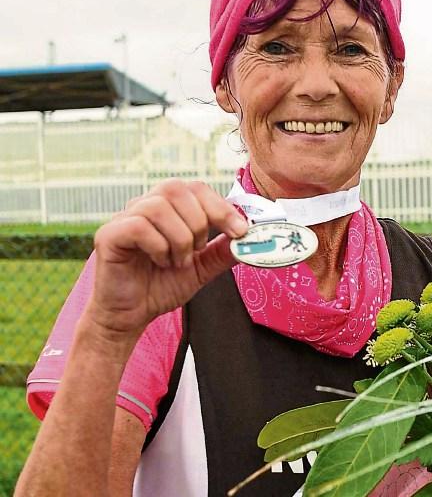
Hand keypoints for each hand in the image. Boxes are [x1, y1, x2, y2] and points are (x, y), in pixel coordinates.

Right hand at [89, 179, 247, 338]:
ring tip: (179, 261)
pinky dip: (158, 246)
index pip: (197, 188)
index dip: (221, 206)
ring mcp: (124, 218)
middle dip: (200, 221)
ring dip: (180, 238)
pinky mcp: (108, 235)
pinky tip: (160, 262)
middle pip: (178, 189)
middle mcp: (145, 206)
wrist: (130, 315)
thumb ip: (223, 251)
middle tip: (199, 249)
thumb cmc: (160, 286)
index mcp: (169, 208)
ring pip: (160, 207)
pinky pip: (139, 226)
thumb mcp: (202, 268)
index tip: (240, 230)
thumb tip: (250, 237)